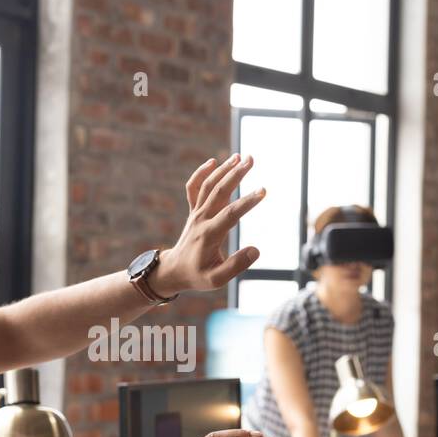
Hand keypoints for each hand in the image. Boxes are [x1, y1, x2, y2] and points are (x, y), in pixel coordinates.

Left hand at [149, 154, 265, 296]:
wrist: (174, 270)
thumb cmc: (198, 275)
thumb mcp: (217, 280)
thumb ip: (236, 266)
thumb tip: (256, 250)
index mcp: (209, 235)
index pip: (230, 214)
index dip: (247, 202)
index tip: (263, 191)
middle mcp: (201, 220)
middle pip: (219, 192)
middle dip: (236, 174)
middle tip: (252, 159)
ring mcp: (196, 213)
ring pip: (208, 186)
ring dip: (224, 169)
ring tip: (240, 156)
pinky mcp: (193, 211)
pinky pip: (193, 188)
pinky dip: (201, 173)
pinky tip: (213, 162)